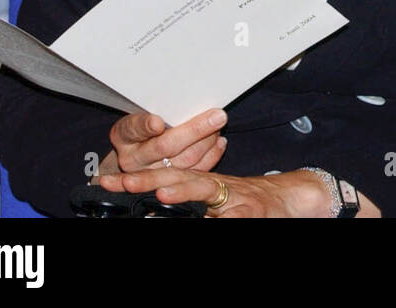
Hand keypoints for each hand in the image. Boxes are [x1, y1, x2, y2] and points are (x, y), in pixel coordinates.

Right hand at [94, 109, 226, 184]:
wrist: (137, 154)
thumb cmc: (142, 127)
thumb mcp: (140, 113)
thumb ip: (155, 109)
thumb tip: (184, 97)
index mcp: (123, 136)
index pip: (133, 129)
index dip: (146, 126)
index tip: (157, 123)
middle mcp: (133, 159)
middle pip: (165, 146)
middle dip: (195, 130)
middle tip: (218, 116)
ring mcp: (150, 176)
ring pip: (184, 161)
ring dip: (206, 142)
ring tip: (218, 124)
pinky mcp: (169, 184)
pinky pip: (194, 172)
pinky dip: (211, 155)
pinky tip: (219, 142)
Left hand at [103, 168, 328, 217]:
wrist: (290, 198)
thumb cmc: (247, 203)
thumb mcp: (214, 197)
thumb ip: (188, 199)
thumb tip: (153, 197)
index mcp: (201, 183)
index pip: (164, 175)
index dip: (136, 177)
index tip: (106, 181)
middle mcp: (215, 186)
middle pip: (180, 176)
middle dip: (150, 178)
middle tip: (124, 181)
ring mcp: (234, 199)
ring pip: (207, 191)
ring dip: (185, 190)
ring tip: (161, 193)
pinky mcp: (252, 213)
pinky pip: (233, 218)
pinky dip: (224, 218)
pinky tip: (213, 220)